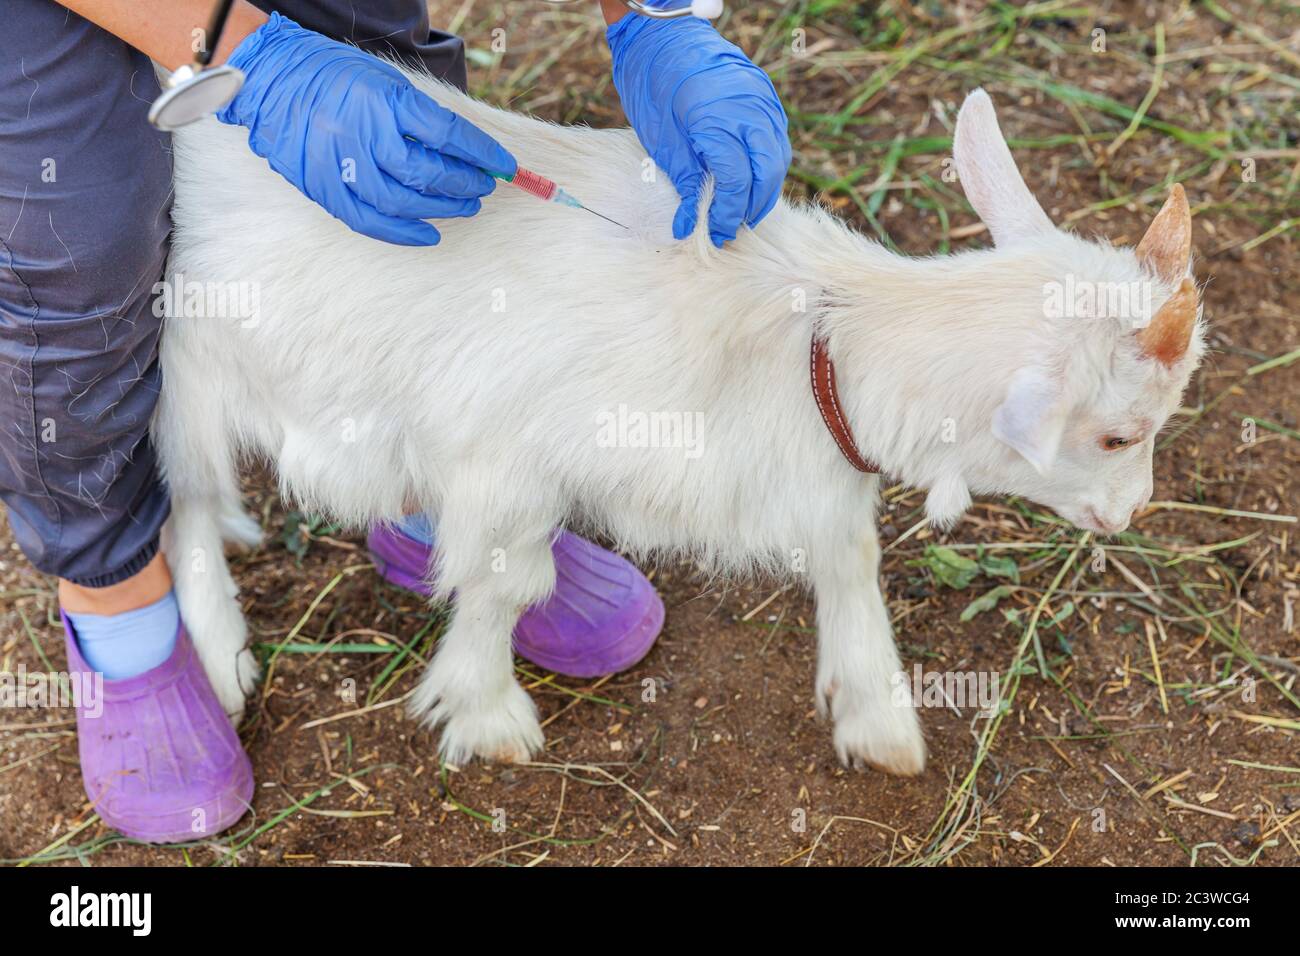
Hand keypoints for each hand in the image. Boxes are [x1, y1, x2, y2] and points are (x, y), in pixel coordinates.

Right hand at [218, 13, 514, 245]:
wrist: (273, 79)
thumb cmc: (339, 78)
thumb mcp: (387, 82)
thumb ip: (422, 119)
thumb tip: (467, 154)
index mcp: (386, 100)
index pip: (448, 134)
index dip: (483, 155)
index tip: (505, 168)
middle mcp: (364, 132)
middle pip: (427, 173)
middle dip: (464, 185)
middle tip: (484, 188)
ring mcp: (340, 162)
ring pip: (401, 202)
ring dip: (440, 210)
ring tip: (464, 207)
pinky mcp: (321, 185)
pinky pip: (367, 219)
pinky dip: (402, 233)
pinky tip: (428, 234)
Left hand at [607, 13, 790, 246]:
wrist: (662, 34)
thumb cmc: (654, 85)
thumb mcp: (664, 141)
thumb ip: (686, 182)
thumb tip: (690, 224)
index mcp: (720, 120)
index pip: (737, 182)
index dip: (726, 213)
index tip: (714, 233)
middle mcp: (750, 110)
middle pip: (767, 174)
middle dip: (752, 207)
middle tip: (731, 229)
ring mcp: (763, 100)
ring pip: (778, 159)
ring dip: (764, 190)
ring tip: (741, 211)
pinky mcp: (766, 96)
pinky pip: (776, 140)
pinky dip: (766, 166)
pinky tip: (749, 182)